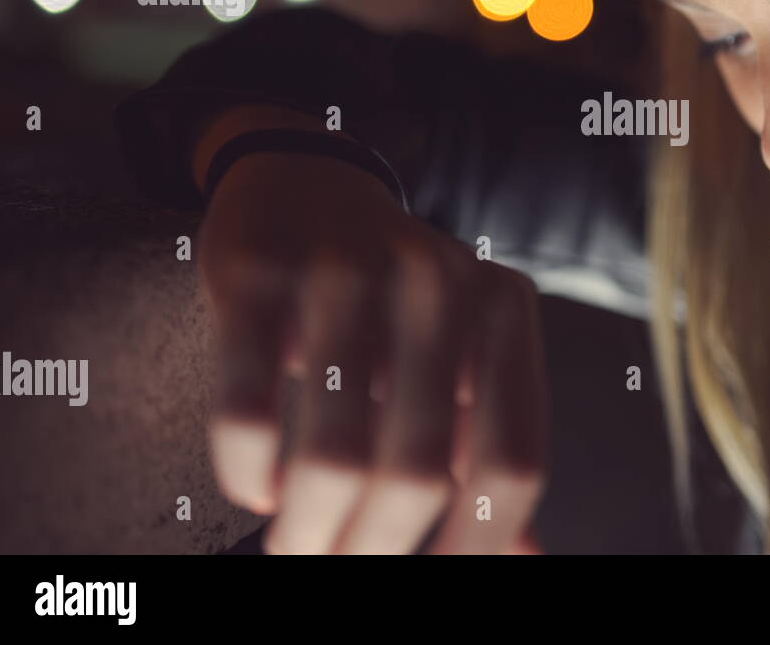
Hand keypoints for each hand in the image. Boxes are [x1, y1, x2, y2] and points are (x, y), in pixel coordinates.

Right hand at [196, 150, 548, 553]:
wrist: (306, 183)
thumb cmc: (396, 299)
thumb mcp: (462, 355)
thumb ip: (487, 447)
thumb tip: (522, 555)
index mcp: (503, 308)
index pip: (515, 458)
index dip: (480, 543)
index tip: (436, 586)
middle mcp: (437, 280)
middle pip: (419, 470)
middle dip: (375, 550)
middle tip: (339, 572)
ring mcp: (345, 269)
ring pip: (333, 452)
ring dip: (308, 529)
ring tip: (297, 547)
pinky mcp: (257, 270)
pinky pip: (248, 408)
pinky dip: (248, 471)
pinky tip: (257, 487)